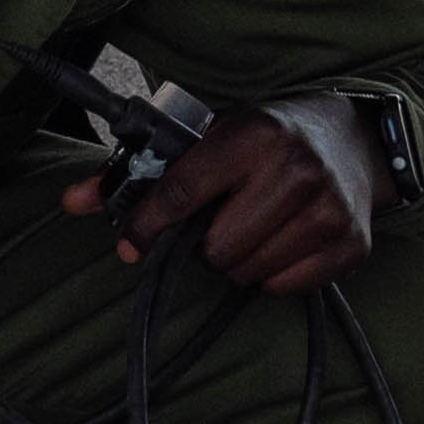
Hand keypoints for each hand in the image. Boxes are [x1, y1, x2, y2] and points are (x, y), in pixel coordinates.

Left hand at [65, 114, 367, 297]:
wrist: (352, 139)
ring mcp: (328, 210)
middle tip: (213, 224)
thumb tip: (72, 201)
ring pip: (247, 272)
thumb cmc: (267, 137)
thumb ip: (139, 170)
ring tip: (247, 228)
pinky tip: (278, 241)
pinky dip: (271, 274)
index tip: (134, 242)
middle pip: (215, 248)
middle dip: (203, 244)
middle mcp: (295, 170)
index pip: (182, 194)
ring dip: (235, 260)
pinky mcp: (351, 245)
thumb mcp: (208, 137)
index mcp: (252, 136)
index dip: (148, 226)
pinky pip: (283, 287)